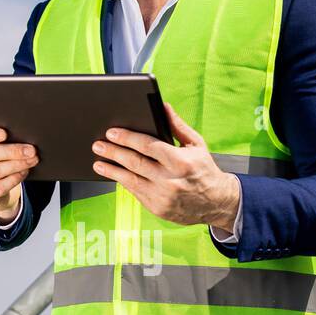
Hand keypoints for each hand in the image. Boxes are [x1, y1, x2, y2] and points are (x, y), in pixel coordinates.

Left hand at [88, 102, 240, 228]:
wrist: (217, 203)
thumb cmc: (204, 169)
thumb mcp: (196, 144)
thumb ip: (177, 126)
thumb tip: (163, 106)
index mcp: (181, 161)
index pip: (148, 146)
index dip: (127, 138)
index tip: (112, 132)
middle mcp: (171, 180)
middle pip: (135, 163)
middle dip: (113, 152)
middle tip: (98, 144)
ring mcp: (163, 196)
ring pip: (130, 180)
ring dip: (111, 170)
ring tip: (98, 163)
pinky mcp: (158, 209)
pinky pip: (135, 193)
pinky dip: (122, 182)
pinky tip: (113, 174)